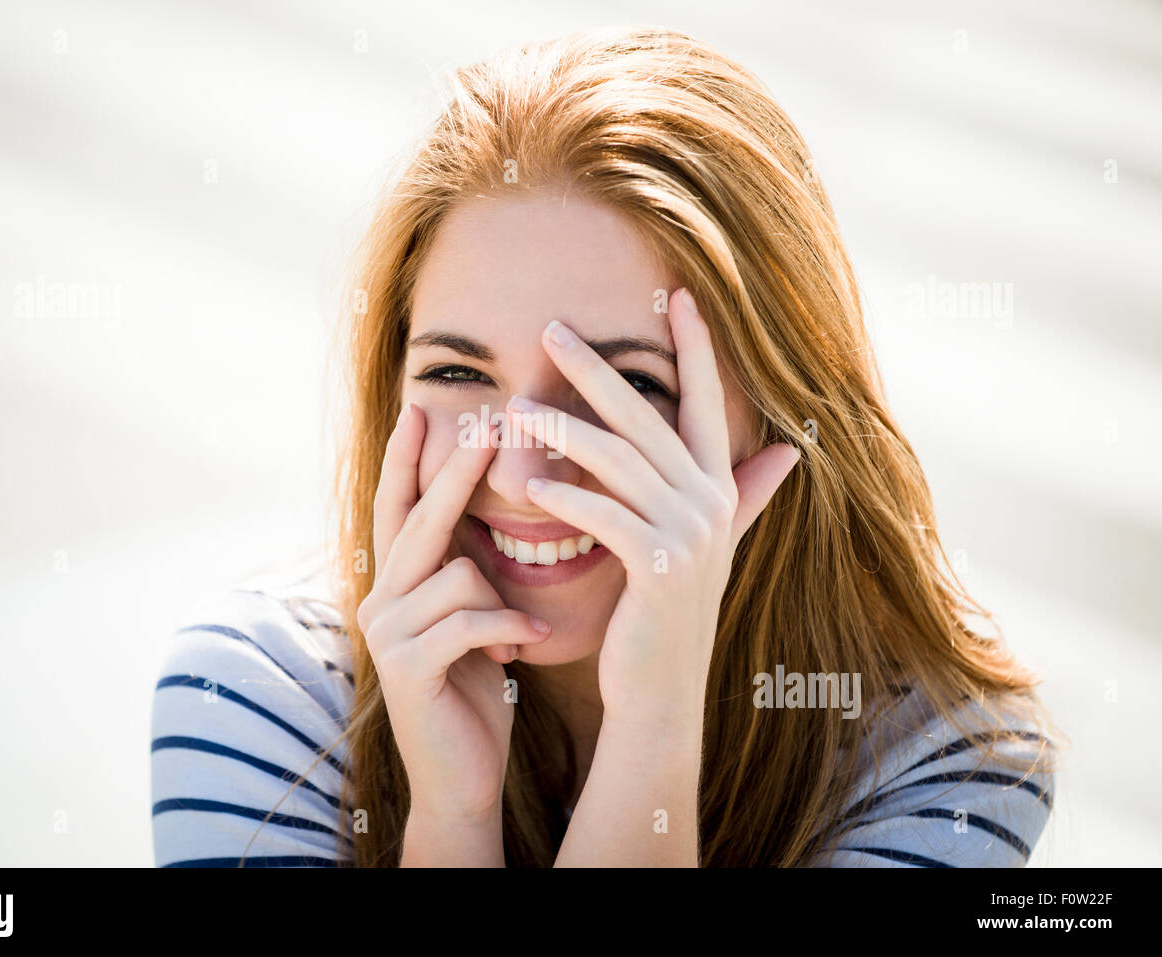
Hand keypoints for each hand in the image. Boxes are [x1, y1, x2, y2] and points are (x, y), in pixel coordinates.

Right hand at [355, 403, 551, 821]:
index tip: (420, 409)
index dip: (404, 459)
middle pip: (419, 521)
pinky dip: (507, 627)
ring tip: (516, 634)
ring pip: (457, 574)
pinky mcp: (406, 667)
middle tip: (487, 424)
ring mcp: (386, 634)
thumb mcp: (474, 618)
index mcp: (396, 586)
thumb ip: (466, 571)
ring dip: (499, 601)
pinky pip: (469, 620)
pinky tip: (526, 645)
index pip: (395, 508)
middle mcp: (379, 601)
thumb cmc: (475, 689)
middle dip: (454, 471)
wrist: (461, 775)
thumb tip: (494, 515)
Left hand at [507, 288, 800, 728]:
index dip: (697, 350)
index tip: (680, 297)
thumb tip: (790, 453)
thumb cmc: (667, 610)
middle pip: (649, 417)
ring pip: (618, 460)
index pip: (708, 404)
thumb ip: (743, 494)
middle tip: (552, 331)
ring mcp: (689, 533)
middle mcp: (709, 502)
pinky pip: (604, 515)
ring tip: (517, 410)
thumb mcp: (709, 545)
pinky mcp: (659, 566)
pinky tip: (531, 486)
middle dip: (599, 369)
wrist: (659, 687)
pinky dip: (567, 497)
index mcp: (717, 488)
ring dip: (563, 430)